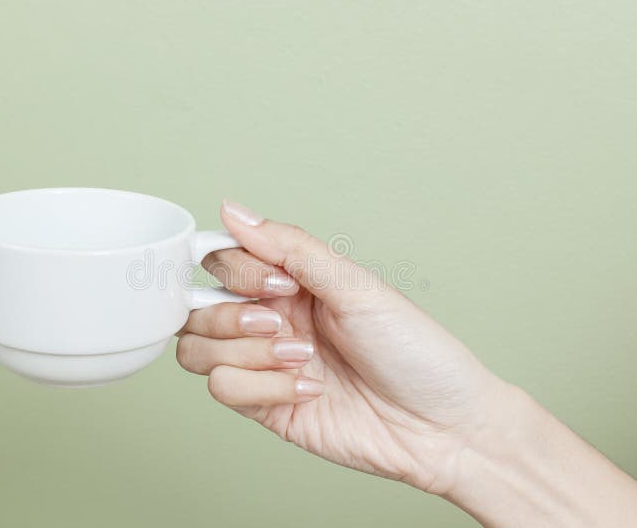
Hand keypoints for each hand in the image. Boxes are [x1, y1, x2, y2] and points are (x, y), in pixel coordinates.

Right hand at [177, 200, 503, 492]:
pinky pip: (224, 389)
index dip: (236, 270)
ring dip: (246, 353)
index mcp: (291, 282)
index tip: (280, 284)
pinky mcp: (265, 405)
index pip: (222, 260)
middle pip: (197, 306)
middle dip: (232, 316)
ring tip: (301, 359)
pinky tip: (308, 391)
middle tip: (282, 325)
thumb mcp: (356, 287)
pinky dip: (263, 389)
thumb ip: (290, 248)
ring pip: (197, 349)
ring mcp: (264, 364)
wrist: (439, 425)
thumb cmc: (413, 351)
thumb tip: (233, 211)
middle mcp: (271, 318)